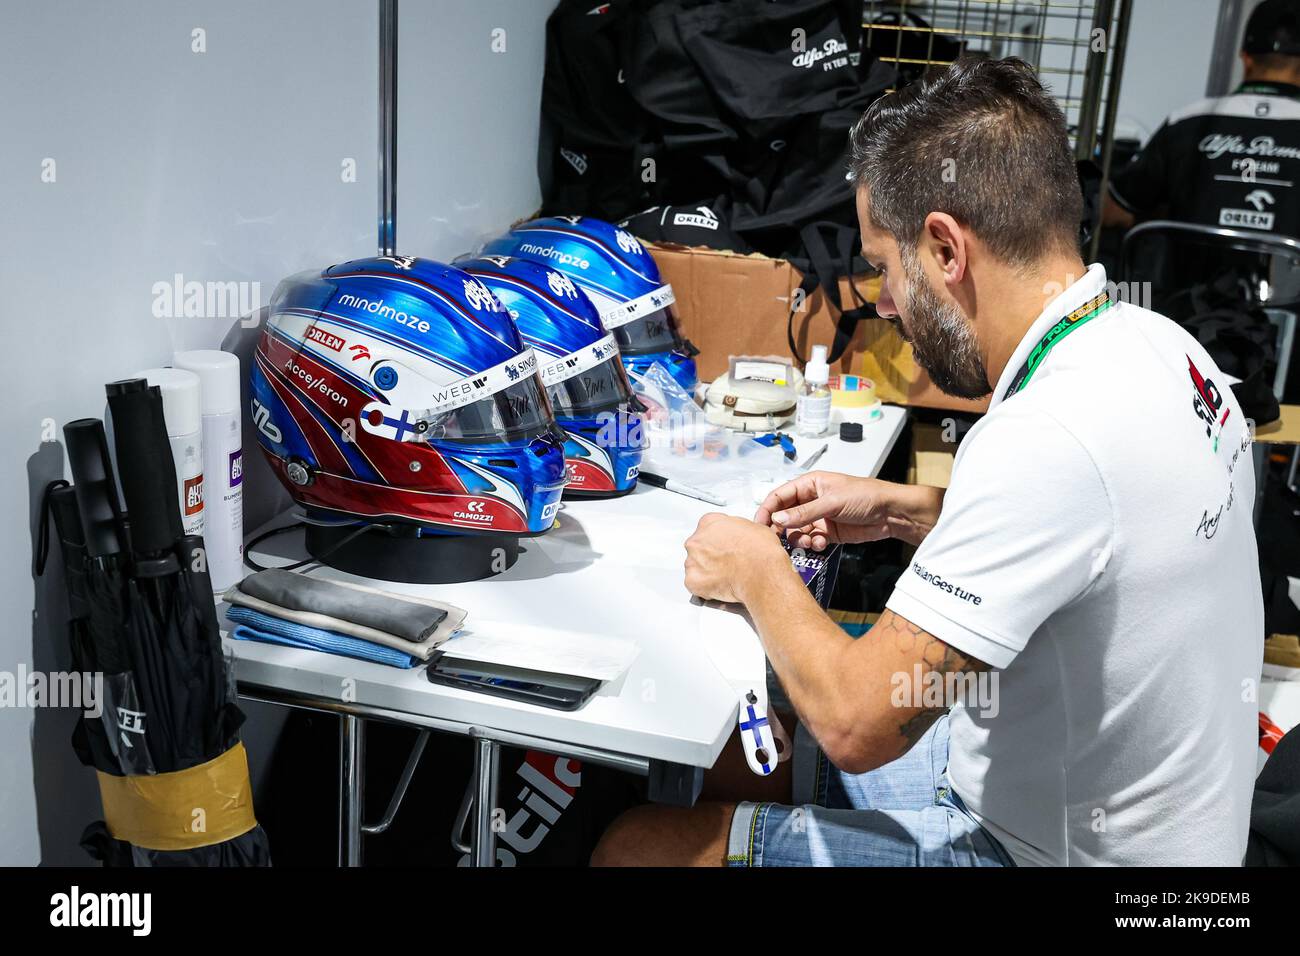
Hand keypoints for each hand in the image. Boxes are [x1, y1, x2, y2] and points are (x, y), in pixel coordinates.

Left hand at [683, 513, 788, 604]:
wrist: (761, 572)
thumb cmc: (760, 552)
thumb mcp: (753, 527)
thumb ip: (737, 530)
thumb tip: (741, 536)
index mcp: (709, 522)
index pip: (707, 528)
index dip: (718, 539)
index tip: (724, 546)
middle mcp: (697, 540)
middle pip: (698, 547)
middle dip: (710, 555)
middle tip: (726, 563)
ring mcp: (692, 560)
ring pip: (695, 566)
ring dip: (706, 571)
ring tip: (725, 576)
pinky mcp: (692, 580)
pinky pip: (695, 584)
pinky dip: (704, 587)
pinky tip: (720, 586)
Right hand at [755, 471, 904, 550]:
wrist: (891, 513)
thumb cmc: (866, 496)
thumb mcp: (832, 502)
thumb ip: (804, 513)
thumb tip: (778, 520)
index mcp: (809, 485)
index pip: (780, 496)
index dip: (768, 510)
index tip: (759, 526)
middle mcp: (811, 501)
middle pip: (785, 516)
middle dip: (782, 529)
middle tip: (779, 541)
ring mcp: (819, 518)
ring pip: (797, 531)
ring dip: (800, 539)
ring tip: (810, 542)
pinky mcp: (828, 533)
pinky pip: (811, 541)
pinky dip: (814, 545)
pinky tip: (822, 544)